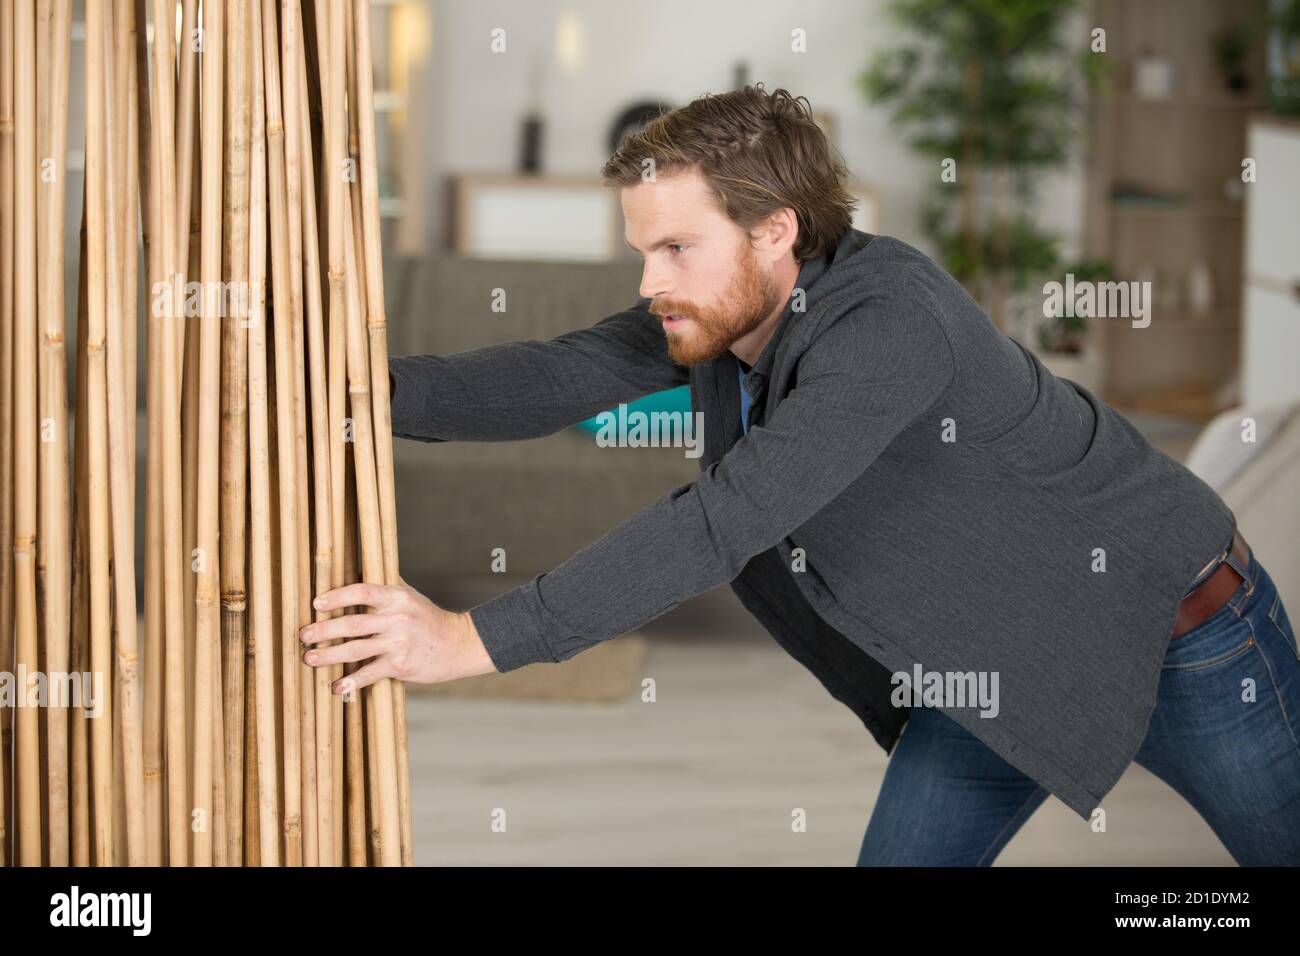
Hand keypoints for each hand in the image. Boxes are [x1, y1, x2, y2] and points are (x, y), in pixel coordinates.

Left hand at [300, 581, 497, 694]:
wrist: (459, 644)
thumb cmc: (430, 619)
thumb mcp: (411, 596)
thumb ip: (386, 586)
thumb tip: (357, 570)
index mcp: (397, 598)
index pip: (362, 591)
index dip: (337, 596)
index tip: (316, 604)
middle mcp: (398, 618)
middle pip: (353, 624)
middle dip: (324, 630)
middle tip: (303, 635)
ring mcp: (399, 643)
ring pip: (356, 649)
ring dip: (329, 655)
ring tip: (310, 658)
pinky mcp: (401, 665)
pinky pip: (370, 673)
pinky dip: (352, 682)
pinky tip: (337, 686)